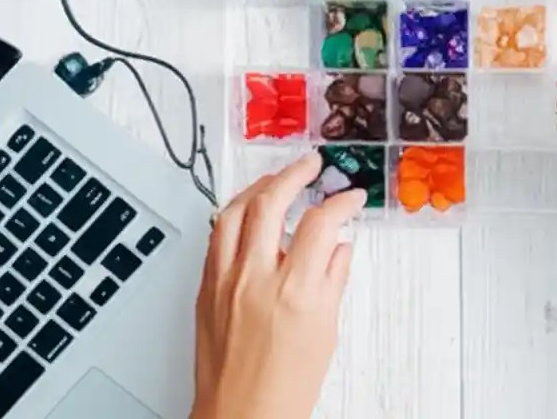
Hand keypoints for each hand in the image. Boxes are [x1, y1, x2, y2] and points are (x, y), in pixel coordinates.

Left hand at [192, 153, 364, 418]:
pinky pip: (216, 237)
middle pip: (271, 201)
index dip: (341, 201)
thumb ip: (333, 281)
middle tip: (310, 163)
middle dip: (294, 173)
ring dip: (259, 186)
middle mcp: (256, 279)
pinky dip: (235, 215)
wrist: (241, 417)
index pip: (322, 223)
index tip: (351, 197)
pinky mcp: (205, 290)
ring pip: (235, 211)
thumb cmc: (284, 389)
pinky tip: (247, 213)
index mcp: (295, 291)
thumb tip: (340, 248)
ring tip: (277, 178)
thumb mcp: (325, 332)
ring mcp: (225, 281)